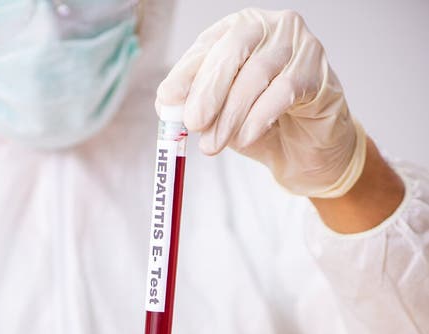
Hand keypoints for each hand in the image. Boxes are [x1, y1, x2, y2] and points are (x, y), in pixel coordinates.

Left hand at [157, 8, 365, 197]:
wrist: (309, 152)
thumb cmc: (265, 127)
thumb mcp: (223, 118)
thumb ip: (199, 108)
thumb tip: (168, 106)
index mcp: (240, 32)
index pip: (209, 44)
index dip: (185, 71)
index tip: (167, 98)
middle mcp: (270, 28)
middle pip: (234, 48)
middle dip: (209, 90)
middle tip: (193, 123)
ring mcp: (298, 45)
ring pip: (258, 72)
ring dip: (231, 113)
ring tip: (214, 145)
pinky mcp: (318, 72)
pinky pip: (285, 90)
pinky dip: (259, 117)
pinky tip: (246, 138)